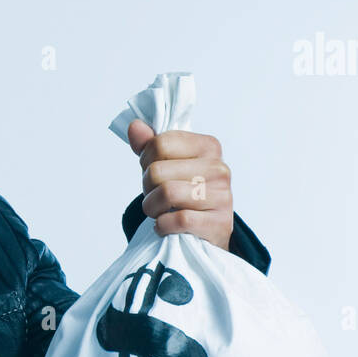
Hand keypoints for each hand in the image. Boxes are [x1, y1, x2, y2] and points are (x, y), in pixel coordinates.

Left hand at [126, 119, 232, 251]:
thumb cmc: (185, 192)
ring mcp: (222, 196)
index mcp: (208, 146)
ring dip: (152, 207)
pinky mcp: (218, 223)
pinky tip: (166, 225)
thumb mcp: (167, 164)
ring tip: (159, 210)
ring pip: (166, 193)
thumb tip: (135, 126)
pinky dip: (163, 225)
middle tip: (155, 195)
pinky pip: (178, 220)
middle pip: (157, 171)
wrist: (206, 230)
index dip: (146, 160)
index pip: (159, 143)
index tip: (153, 171)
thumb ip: (150, 144)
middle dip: (147, 187)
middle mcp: (219, 168)